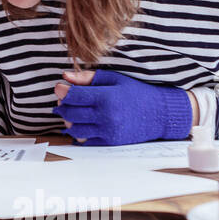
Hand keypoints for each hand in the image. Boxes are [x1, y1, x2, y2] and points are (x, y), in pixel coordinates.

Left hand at [53, 69, 193, 145]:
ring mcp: (108, 132)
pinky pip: (84, 140)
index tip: (59, 87)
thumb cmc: (136, 92)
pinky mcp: (110, 143)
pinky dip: (78, 132)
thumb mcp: (114, 78)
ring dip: (68, 120)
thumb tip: (64, 76)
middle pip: (70, 113)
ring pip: (74, 129)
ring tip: (72, 111)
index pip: (73, 96)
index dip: (61, 91)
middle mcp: (106, 116)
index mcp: (107, 97)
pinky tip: (82, 123)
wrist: (159, 114)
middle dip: (62, 105)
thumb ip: (88, 77)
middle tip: (63, 100)